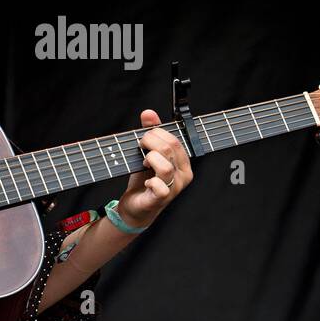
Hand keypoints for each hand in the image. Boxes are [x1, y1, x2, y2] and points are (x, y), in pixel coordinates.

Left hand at [116, 109, 192, 229]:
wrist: (136, 207)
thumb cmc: (145, 179)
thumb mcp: (148, 153)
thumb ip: (151, 133)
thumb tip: (149, 113)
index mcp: (183, 162)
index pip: (175, 140)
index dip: (156, 133)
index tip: (145, 137)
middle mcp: (183, 175)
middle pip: (169, 148)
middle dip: (149, 142)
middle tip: (140, 147)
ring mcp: (174, 188)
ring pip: (164, 165)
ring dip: (148, 159)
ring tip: (144, 163)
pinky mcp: (162, 199)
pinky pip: (160, 186)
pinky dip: (149, 180)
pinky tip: (146, 182)